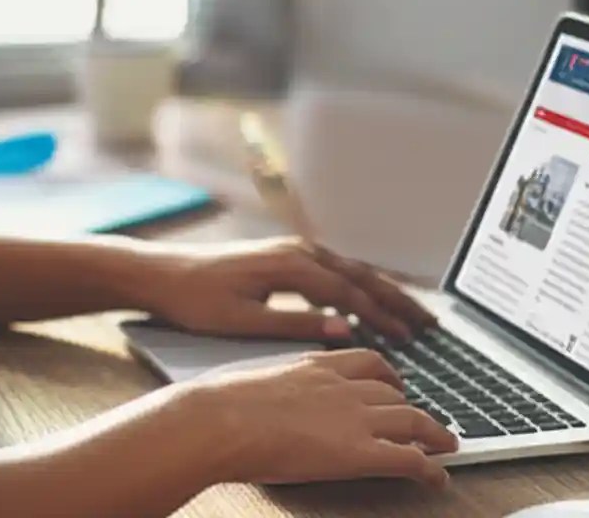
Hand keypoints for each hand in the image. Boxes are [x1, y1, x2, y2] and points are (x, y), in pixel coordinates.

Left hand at [149, 238, 435, 341]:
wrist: (159, 273)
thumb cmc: (194, 300)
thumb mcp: (242, 321)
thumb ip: (294, 325)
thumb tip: (343, 330)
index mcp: (291, 265)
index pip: (350, 293)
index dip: (382, 317)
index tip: (410, 338)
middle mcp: (297, 251)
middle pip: (360, 276)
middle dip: (397, 300)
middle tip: (430, 323)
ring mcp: (292, 251)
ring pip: (350, 271)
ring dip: (382, 292)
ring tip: (411, 314)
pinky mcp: (284, 258)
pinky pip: (333, 271)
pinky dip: (358, 287)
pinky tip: (365, 305)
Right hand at [186, 349, 457, 486]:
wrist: (216, 420)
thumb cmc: (215, 406)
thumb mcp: (246, 382)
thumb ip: (263, 388)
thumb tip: (241, 398)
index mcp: (315, 365)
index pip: (366, 361)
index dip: (388, 375)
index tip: (395, 384)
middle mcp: (342, 386)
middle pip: (394, 391)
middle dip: (414, 405)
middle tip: (425, 420)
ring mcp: (354, 417)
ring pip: (411, 420)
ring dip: (434, 434)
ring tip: (445, 446)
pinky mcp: (359, 452)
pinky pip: (408, 458)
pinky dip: (430, 469)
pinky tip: (437, 479)